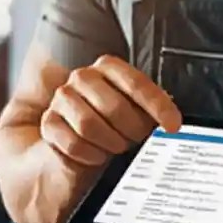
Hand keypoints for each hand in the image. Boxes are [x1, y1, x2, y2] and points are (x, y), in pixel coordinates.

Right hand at [40, 54, 181, 167]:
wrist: (79, 143)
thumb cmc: (113, 123)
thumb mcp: (135, 112)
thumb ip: (151, 110)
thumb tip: (170, 121)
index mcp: (108, 67)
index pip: (136, 83)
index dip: (157, 107)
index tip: (173, 126)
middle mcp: (83, 77)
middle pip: (114, 106)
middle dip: (132, 130)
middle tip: (138, 140)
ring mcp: (62, 98)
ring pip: (89, 125)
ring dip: (110, 142)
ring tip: (118, 147)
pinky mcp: (49, 122)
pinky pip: (72, 143)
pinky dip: (90, 154)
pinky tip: (98, 156)